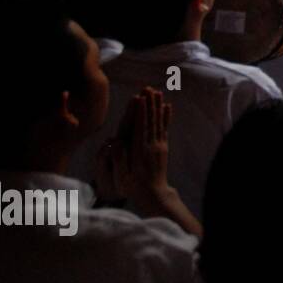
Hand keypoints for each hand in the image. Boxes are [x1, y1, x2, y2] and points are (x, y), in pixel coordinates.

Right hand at [119, 88, 176, 212]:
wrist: (154, 194)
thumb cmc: (133, 187)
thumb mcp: (121, 177)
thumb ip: (119, 160)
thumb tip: (115, 144)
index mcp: (140, 152)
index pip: (140, 128)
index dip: (140, 113)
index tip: (140, 99)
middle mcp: (151, 146)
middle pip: (151, 121)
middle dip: (149, 104)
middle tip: (149, 88)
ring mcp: (159, 146)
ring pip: (158, 122)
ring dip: (157, 106)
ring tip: (157, 92)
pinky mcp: (163, 148)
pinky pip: (164, 128)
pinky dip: (166, 117)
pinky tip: (167, 106)